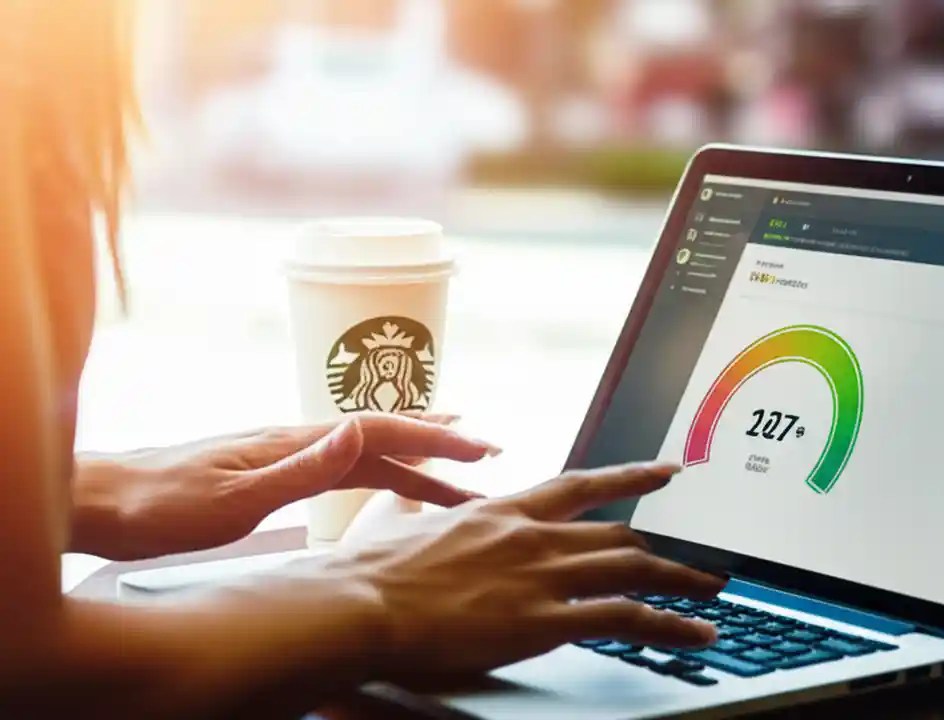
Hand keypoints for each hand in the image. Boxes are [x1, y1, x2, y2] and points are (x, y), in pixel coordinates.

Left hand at [71, 412, 499, 559]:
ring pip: (367, 452)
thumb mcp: (233, 496)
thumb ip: (302, 468)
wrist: (103, 499)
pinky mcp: (273, 469)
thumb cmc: (159, 505)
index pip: (381, 431)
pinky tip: (388, 474)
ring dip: (416, 458)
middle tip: (488, 450)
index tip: (479, 447)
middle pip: (383, 436)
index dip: (435, 438)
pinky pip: (345, 466)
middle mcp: (297, 439)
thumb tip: (360, 432)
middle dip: (439, 442)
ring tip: (457, 461)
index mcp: (295, 443)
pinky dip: (382, 468)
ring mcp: (286, 452)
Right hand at [323, 461, 724, 686]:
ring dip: (682, 582)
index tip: (666, 470)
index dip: (631, 476)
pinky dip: (670, 625)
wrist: (359, 604)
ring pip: (636, 567)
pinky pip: (627, 618)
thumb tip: (404, 492)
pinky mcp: (545, 618)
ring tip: (713, 594)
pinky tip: (694, 634)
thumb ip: (414, 505)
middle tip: (697, 558)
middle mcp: (534, 535)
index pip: (583, 484)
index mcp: (504, 511)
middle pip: (620, 533)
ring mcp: (543, 574)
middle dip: (665, 549)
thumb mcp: (395, 520)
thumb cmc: (369, 571)